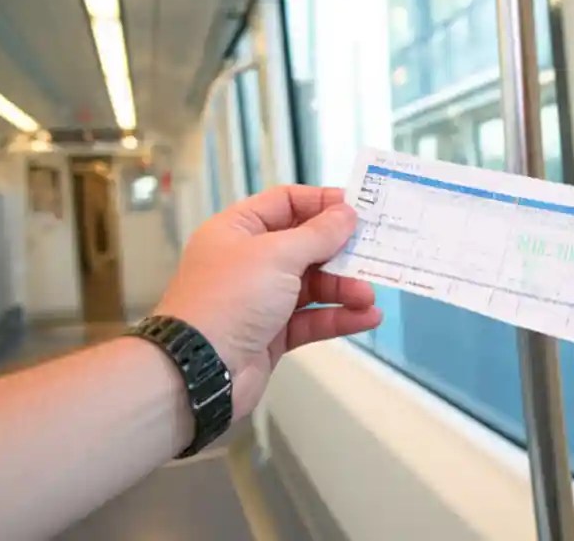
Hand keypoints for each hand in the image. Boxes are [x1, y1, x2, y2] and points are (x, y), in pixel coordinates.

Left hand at [153, 185, 381, 418]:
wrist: (199, 371)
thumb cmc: (228, 301)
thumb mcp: (277, 255)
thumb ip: (318, 234)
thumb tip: (345, 214)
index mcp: (238, 230)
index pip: (286, 202)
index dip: (322, 203)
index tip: (358, 208)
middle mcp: (248, 261)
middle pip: (306, 245)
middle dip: (341, 252)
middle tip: (374, 252)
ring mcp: (260, 298)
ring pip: (313, 285)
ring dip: (344, 288)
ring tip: (368, 296)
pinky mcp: (271, 333)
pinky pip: (312, 319)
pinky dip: (339, 317)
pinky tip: (366, 317)